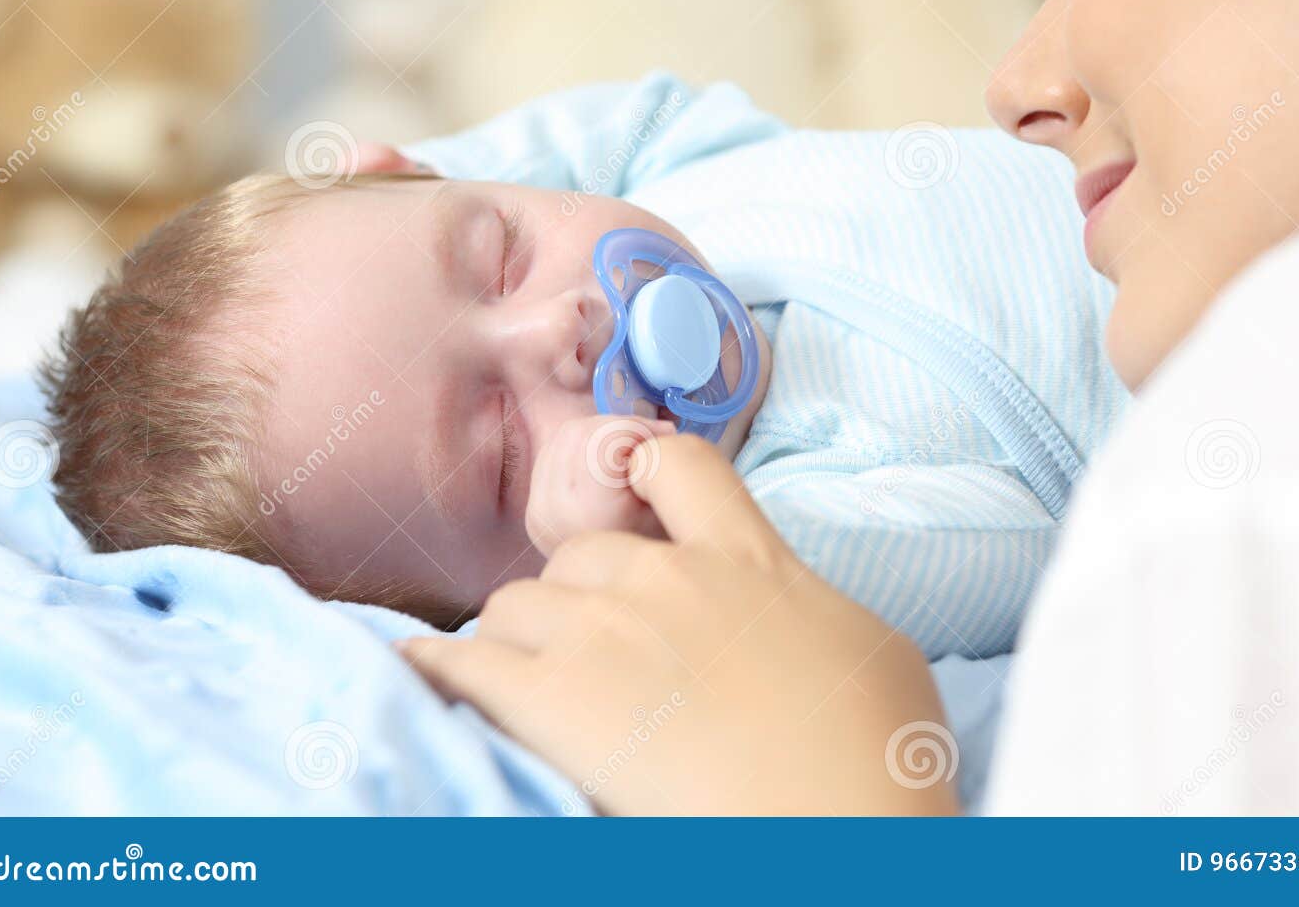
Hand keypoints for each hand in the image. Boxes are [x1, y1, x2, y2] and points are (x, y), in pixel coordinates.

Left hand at [400, 433, 957, 815]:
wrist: (840, 833)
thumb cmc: (877, 757)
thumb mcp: (872, 651)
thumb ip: (807, 606)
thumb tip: (786, 608)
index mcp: (745, 558)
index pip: (677, 465)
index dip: (645, 472)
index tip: (634, 500)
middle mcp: (665, 579)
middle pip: (580, 553)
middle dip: (577, 596)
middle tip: (592, 654)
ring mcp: (601, 635)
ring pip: (515, 604)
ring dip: (518, 641)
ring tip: (531, 690)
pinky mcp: (550, 702)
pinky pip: (460, 665)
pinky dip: (438, 671)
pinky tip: (421, 678)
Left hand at [523, 415, 671, 555]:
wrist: (649, 602)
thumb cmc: (678, 551)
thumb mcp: (684, 506)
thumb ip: (666, 465)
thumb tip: (651, 435)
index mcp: (589, 514)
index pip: (602, 436)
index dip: (639, 430)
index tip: (665, 446)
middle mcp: (552, 516)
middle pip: (578, 430)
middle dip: (621, 428)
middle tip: (653, 450)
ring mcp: (538, 517)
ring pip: (564, 436)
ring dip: (604, 436)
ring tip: (634, 462)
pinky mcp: (534, 516)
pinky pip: (554, 454)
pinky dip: (586, 449)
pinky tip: (611, 473)